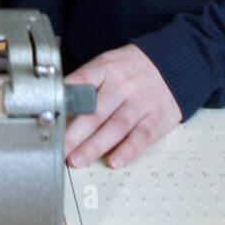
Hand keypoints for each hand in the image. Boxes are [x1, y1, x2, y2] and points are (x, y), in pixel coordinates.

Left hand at [64, 44, 181, 168]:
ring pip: (115, 127)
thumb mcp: (107, 62)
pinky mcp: (156, 118)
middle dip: (74, 133)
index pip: (81, 82)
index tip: (49, 114)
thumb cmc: (132, 68)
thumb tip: (57, 93)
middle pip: (95, 112)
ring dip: (94, 146)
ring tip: (77, 159)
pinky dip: (127, 150)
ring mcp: (140, 103)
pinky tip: (113, 161)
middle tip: (59, 149)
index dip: (64, 99)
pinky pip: (140, 137)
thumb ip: (84, 79)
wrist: (174, 63)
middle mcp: (122, 86)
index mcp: (106, 69)